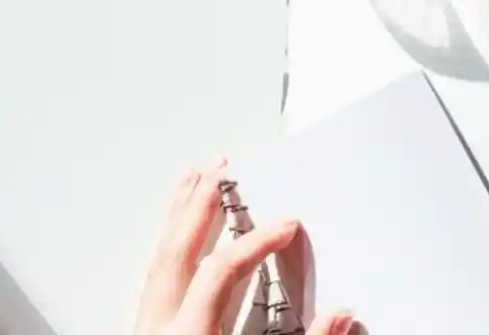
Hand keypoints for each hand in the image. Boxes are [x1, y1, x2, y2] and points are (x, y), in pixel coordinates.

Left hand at [133, 158, 352, 334]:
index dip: (256, 244)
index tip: (286, 224)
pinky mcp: (147, 329)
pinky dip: (167, 242)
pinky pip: (154, 274)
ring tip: (192, 178)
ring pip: (159, 260)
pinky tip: (177, 228)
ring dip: (179, 215)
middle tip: (221, 169)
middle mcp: (160, 327)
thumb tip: (341, 314)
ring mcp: (147, 327)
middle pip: (177, 252)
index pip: (220, 273)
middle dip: (201, 205)